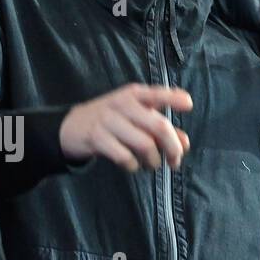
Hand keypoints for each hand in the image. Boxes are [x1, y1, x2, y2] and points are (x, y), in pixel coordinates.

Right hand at [60, 84, 192, 172]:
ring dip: (154, 160)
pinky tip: (134, 166)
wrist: (70, 126)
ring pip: (145, 144)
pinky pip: (125, 156)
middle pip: (159, 126)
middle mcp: (123, 104)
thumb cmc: (112, 119)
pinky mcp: (97, 138)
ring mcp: (109, 121)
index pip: (157, 94)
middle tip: (176, 160)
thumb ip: (160, 127)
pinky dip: (134, 165)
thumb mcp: (135, 116)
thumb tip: (184, 144)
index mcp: (135, 94)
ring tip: (153, 164)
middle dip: (173, 147)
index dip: (174, 99)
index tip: (189, 105)